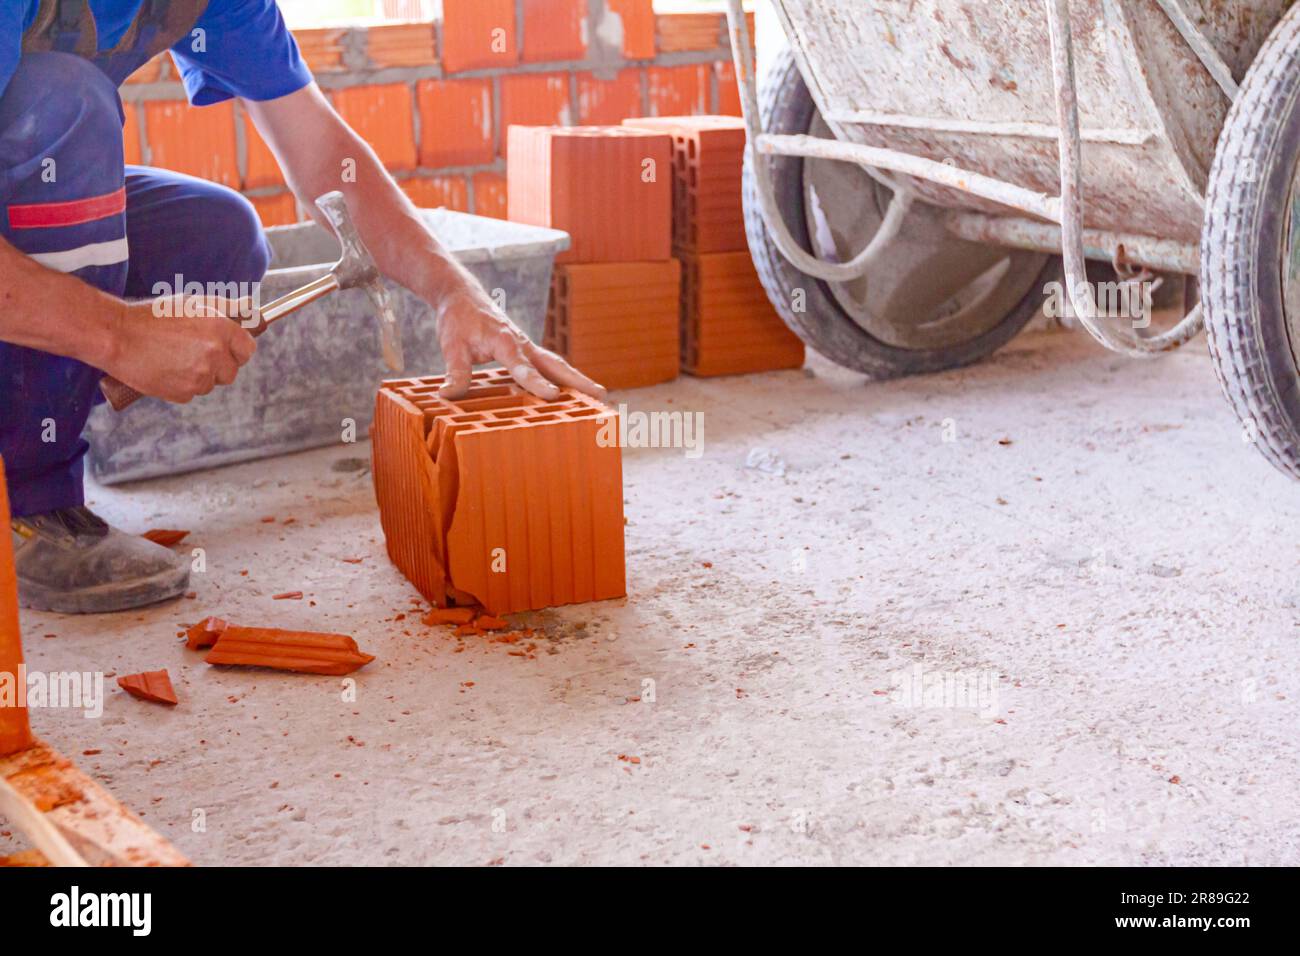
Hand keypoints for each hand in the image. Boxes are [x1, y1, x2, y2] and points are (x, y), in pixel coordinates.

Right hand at [104, 296, 257, 402]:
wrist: (116, 336)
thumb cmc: (152, 316)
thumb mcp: (191, 303)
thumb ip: (224, 306)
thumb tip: (249, 307)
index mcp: (220, 329)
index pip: (248, 349)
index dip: (237, 350)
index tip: (226, 349)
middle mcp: (214, 353)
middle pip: (231, 372)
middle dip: (218, 366)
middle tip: (194, 353)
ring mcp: (200, 376)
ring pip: (210, 384)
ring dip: (198, 376)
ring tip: (173, 358)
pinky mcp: (183, 393)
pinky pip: (191, 393)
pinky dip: (181, 385)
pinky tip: (164, 369)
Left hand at [435, 288, 606, 401]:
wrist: (462, 295)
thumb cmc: (458, 319)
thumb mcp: (451, 345)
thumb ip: (455, 372)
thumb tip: (447, 397)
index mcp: (504, 342)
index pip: (523, 367)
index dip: (536, 383)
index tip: (552, 397)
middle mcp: (522, 344)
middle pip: (555, 364)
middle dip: (578, 381)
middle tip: (601, 396)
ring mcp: (527, 347)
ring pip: (556, 364)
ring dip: (577, 380)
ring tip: (599, 397)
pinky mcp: (526, 350)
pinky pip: (548, 365)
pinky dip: (564, 378)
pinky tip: (572, 393)